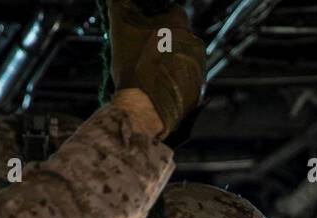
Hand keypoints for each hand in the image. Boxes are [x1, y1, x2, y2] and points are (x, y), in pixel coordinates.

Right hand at [107, 0, 205, 136]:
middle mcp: (195, 44)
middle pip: (178, 34)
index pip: (171, 9)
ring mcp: (199, 68)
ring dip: (169, 58)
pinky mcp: (198, 90)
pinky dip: (174, 78)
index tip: (144, 23)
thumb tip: (117, 0)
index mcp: (180, 25)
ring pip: (183, 56)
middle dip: (163, 37)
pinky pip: (186, 78)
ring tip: (149, 68)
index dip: (156, 14)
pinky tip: (158, 82)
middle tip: (143, 48)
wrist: (146, 107)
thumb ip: (119, 5)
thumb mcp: (121, 28)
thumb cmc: (134, 66)